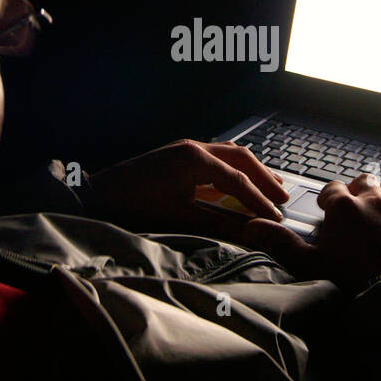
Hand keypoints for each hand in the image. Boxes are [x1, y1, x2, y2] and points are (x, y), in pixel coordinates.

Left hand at [88, 139, 289, 236]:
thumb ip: (217, 223)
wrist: (97, 194)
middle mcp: (193, 147)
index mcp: (194, 158)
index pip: (239, 180)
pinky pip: (216, 158)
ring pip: (230, 154)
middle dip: (264, 178)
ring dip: (252, 171)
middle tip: (284, 198)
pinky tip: (241, 183)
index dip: (260, 201)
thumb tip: (249, 233)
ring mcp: (185, 148)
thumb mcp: (178, 217)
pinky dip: (234, 170)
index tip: (276, 218)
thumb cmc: (134, 204)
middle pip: (241, 159)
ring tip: (272, 186)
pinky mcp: (179, 156)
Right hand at [241, 173, 380, 289]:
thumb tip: (253, 227)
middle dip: (357, 191)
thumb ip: (281, 243)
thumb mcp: (310, 264)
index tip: (328, 211)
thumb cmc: (351, 283)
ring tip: (378, 209)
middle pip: (363, 181)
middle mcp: (373, 200)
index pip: (332, 190)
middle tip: (354, 208)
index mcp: (344, 207)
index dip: (328, 200)